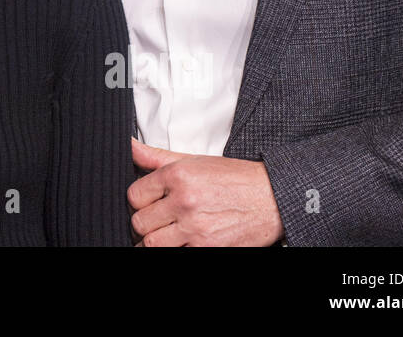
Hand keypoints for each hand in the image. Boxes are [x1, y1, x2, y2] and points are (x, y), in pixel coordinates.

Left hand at [128, 137, 283, 246]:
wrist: (273, 198)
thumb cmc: (234, 179)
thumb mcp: (194, 161)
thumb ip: (156, 157)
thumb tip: (128, 147)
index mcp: (178, 176)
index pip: (134, 195)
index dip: (138, 201)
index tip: (148, 204)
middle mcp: (184, 201)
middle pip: (139, 222)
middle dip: (144, 224)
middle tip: (155, 222)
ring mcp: (196, 228)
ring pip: (152, 244)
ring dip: (154, 242)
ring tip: (164, 236)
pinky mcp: (209, 249)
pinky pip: (176, 255)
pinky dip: (176, 250)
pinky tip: (182, 243)